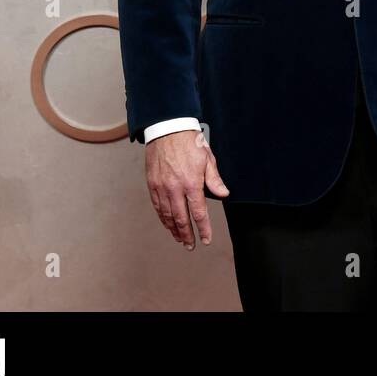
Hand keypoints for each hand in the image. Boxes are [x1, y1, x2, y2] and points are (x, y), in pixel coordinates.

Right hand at [145, 128, 229, 249]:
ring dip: (174, 229)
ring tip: (180, 239)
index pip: (198, 213)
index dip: (203, 228)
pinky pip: (157, 206)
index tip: (206, 239)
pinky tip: (168, 224)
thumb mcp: (208, 159)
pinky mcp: (152, 184)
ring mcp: (161, 187)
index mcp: (191, 183)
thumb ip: (214, 180)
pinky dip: (163, 218)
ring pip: (167, 215)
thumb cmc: (190, 142)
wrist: (167, 129)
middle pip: (181, 219)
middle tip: (191, 246)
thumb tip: (224, 194)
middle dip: (187, 235)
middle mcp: (175, 188)